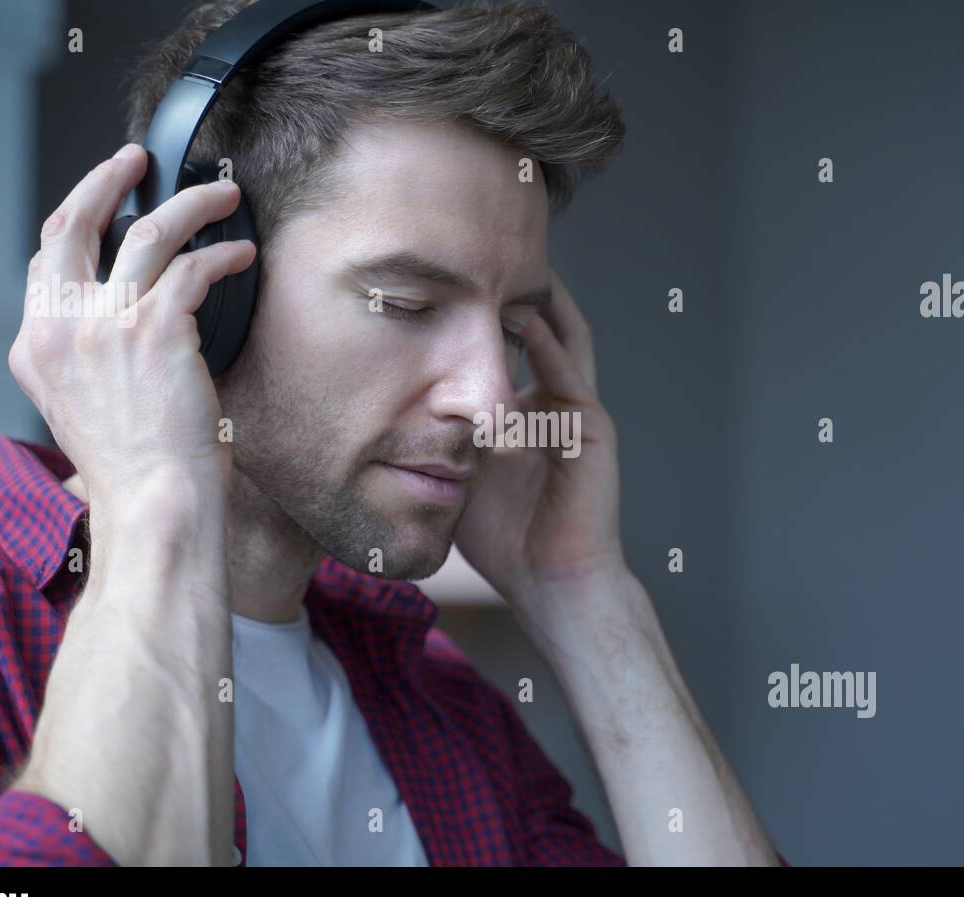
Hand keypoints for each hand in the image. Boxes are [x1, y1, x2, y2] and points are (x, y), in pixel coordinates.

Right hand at [9, 143, 255, 506]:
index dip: (77, 221)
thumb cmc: (137, 469)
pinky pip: (196, 266)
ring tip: (220, 194)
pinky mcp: (155, 327)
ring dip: (190, 203)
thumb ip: (89, 359)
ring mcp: (104, 323)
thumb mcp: (85, 408)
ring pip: (148, 231)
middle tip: (135, 160)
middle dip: (106, 180)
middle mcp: (60, 328)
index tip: (103, 201)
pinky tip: (243, 256)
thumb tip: (122, 322)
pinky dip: (225, 255)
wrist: (155, 502)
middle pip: (75, 225)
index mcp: (37, 349)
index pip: (46, 262)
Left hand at [454, 269, 627, 635]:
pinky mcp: (592, 427)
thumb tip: (372, 415)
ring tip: (502, 263)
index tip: (438, 277)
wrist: (551, 581)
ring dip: (532, 299)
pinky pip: (568, 374)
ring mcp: (576, 409)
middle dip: (508, 287)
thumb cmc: (504, 538)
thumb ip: (430, 440)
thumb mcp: (454, 474)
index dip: (476, 310)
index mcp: (524, 409)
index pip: (503, 344)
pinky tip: (519, 317)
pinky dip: (546, 344)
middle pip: (536, 324)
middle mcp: (554, 399)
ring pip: (559, 334)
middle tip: (475, 248)